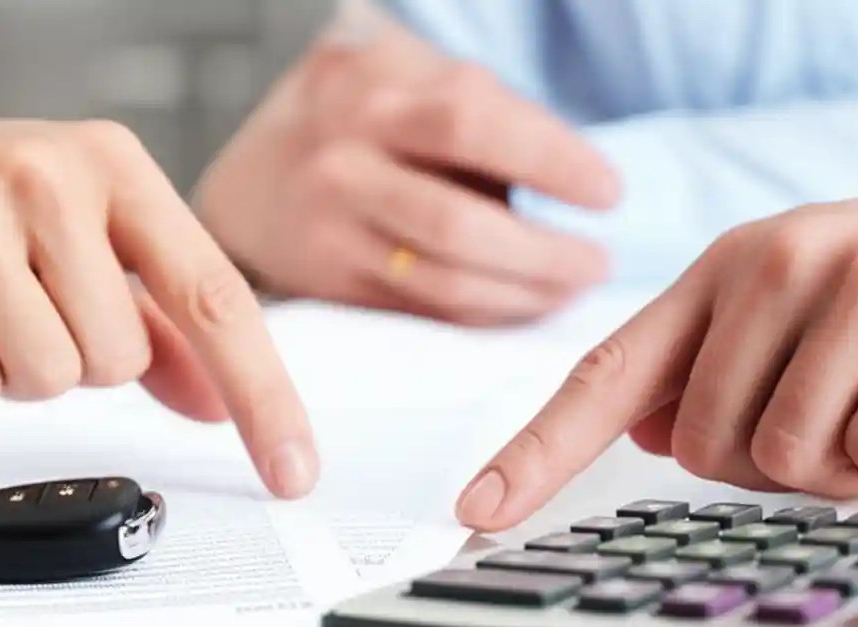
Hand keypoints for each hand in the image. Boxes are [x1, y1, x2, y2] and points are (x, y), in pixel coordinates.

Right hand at [194, 8, 618, 324]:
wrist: (247, 172)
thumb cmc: (358, 119)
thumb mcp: (405, 80)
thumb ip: (475, 114)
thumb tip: (574, 179)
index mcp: (374, 93)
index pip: (474, 123)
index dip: (553, 161)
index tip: (609, 193)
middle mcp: (343, 162)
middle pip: (458, 221)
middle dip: (544, 253)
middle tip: (598, 263)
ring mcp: (329, 228)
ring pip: (442, 279)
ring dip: (523, 295)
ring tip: (569, 288)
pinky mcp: (325, 281)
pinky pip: (420, 309)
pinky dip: (481, 315)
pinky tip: (518, 305)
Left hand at [457, 200, 857, 529]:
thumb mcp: (782, 314)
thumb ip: (708, 370)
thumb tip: (654, 432)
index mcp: (714, 274)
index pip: (602, 376)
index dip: (535, 453)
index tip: (476, 508)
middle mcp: (766, 265)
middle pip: (705, 448)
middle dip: (768, 462)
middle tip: (827, 409)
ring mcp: (846, 283)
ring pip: (786, 460)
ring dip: (837, 465)